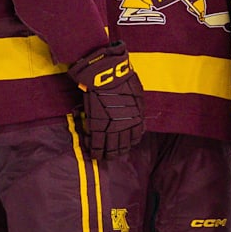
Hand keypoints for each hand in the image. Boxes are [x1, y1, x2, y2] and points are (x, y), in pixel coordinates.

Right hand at [68, 42, 144, 161]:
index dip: (129, 142)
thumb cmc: (123, 80)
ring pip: (111, 148)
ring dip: (107, 154)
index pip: (135, 138)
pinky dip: (95, 150)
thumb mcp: (137, 95)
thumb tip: (137, 117)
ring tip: (103, 156)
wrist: (108, 75)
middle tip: (113, 154)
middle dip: (118, 152)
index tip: (124, 143)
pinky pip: (97, 143)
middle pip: (123, 147)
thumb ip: (136, 108)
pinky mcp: (97, 125)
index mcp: (137, 119)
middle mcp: (126, 126)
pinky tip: (93, 154)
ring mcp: (111, 127)